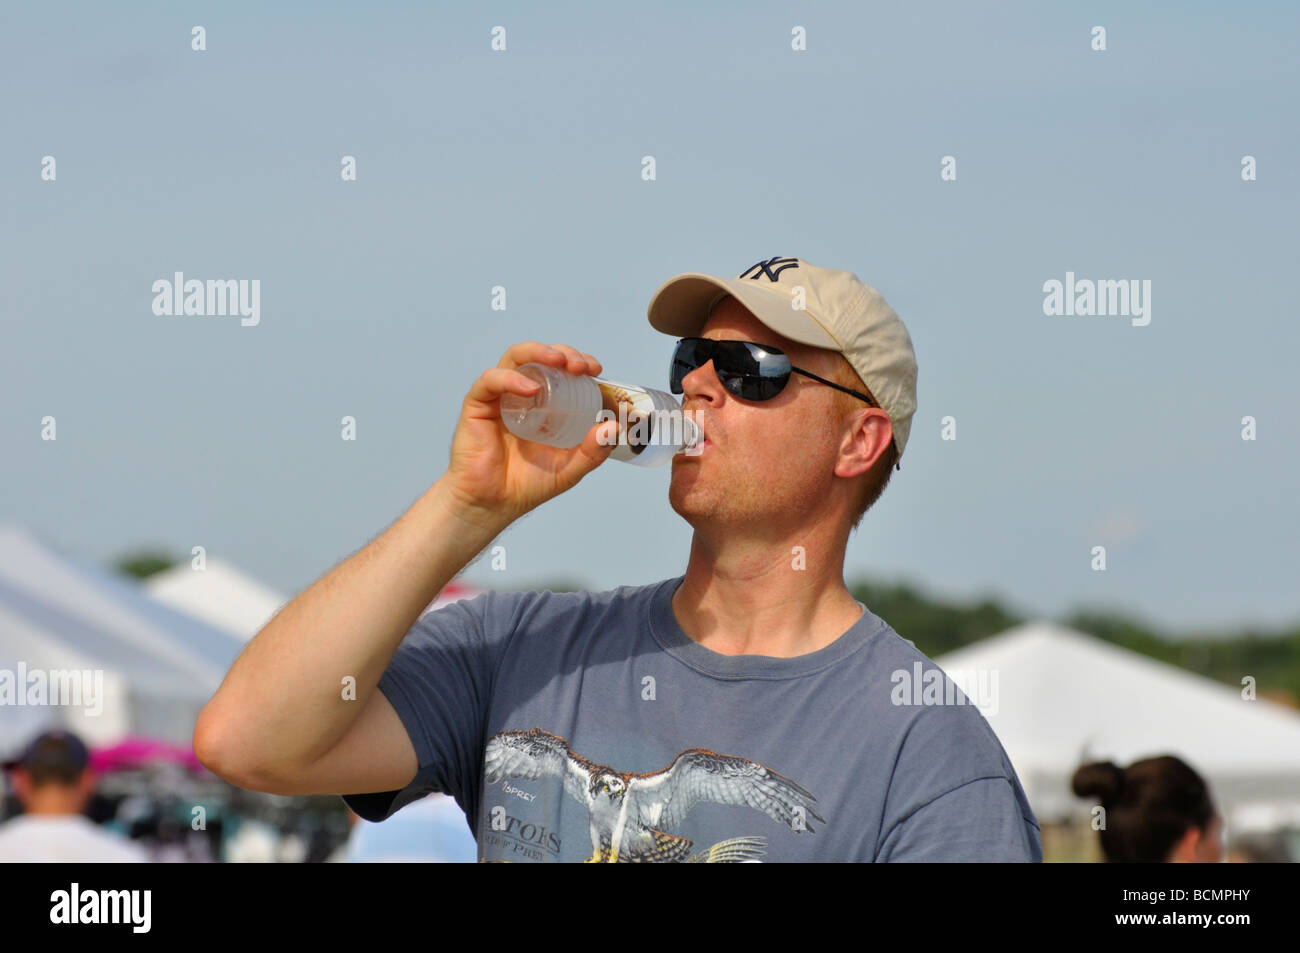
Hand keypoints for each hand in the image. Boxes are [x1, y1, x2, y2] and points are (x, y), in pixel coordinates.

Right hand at [443, 342, 615, 524]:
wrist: (494, 504)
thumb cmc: (527, 484)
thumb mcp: (570, 469)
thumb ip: (592, 451)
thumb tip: (613, 427)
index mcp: (545, 404)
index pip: (561, 371)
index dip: (578, 362)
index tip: (595, 369)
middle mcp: (522, 395)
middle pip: (540, 357)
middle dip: (563, 353)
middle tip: (580, 366)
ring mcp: (500, 398)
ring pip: (515, 358)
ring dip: (538, 352)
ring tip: (558, 361)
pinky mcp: (478, 405)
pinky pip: (491, 381)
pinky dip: (511, 379)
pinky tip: (530, 389)